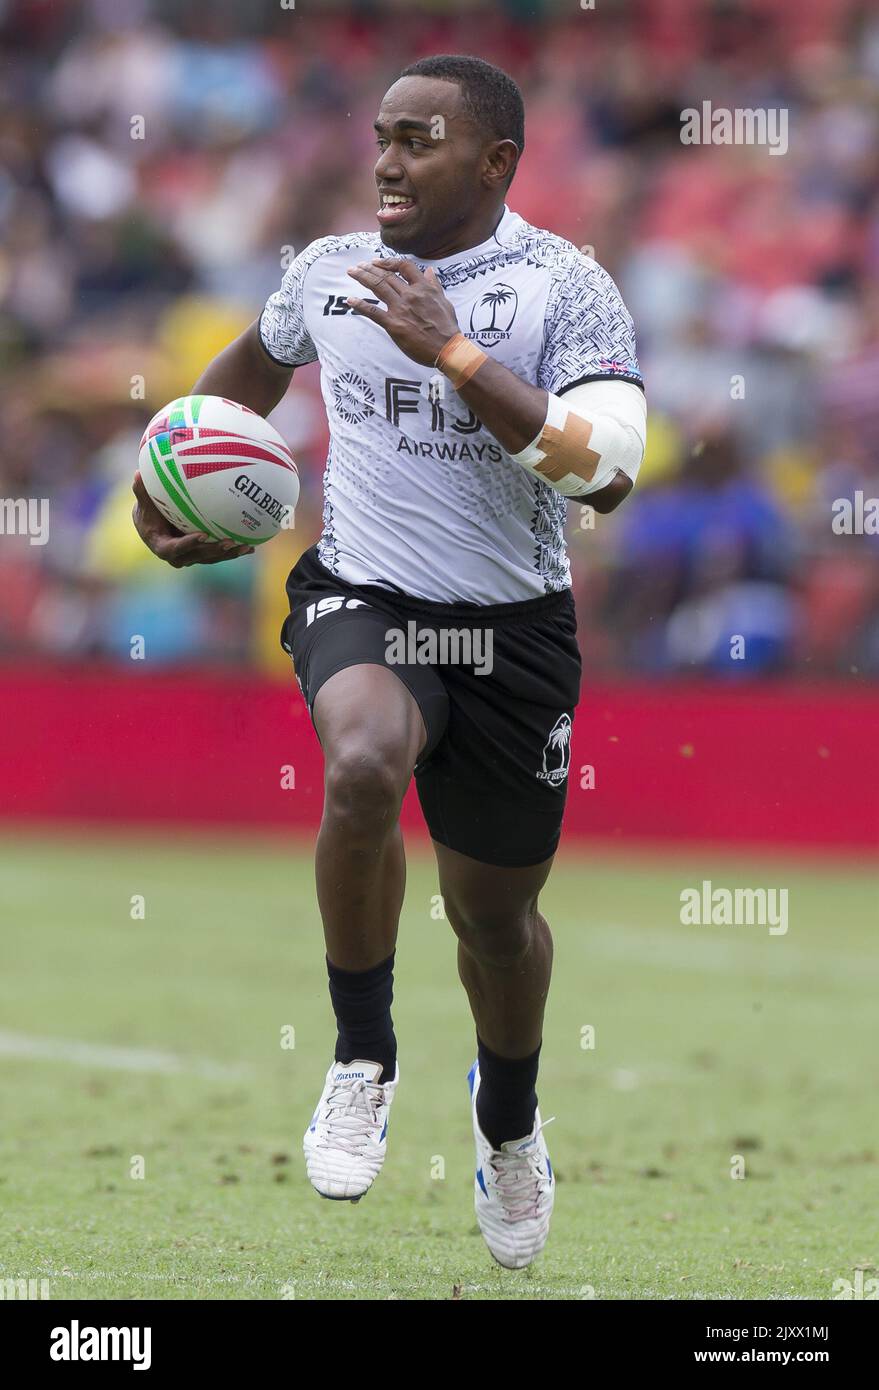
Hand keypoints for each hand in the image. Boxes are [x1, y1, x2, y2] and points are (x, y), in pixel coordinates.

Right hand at [131, 472, 254, 566]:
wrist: (153, 525)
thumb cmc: (148, 511)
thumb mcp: (144, 501)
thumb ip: (142, 491)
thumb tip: (137, 474)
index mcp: (161, 546)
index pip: (175, 548)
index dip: (188, 544)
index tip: (202, 534)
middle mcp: (178, 556)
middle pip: (198, 556)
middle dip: (214, 551)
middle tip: (229, 542)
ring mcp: (191, 557)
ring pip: (211, 558)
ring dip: (228, 554)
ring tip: (245, 547)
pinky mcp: (202, 555)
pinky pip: (218, 554)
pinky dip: (233, 551)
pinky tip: (250, 547)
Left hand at [345, 257, 460, 366]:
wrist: (447, 349)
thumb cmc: (447, 328)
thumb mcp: (444, 301)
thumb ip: (435, 285)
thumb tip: (430, 271)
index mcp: (423, 287)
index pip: (404, 266)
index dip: (389, 262)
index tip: (378, 262)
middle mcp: (410, 294)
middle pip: (386, 275)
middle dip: (370, 268)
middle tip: (359, 266)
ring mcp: (401, 309)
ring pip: (378, 287)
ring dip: (363, 277)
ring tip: (352, 272)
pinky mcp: (394, 325)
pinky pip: (373, 312)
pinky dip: (360, 305)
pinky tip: (350, 300)